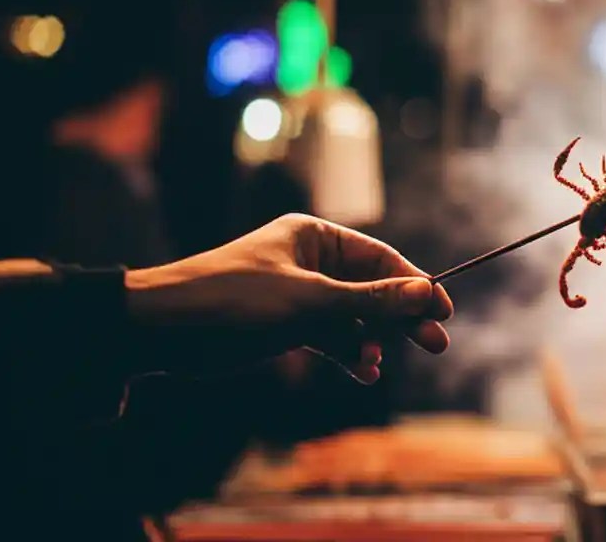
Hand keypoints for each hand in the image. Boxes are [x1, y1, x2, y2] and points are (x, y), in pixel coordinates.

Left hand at [124, 214, 453, 383]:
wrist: (161, 330)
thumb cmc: (233, 301)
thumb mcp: (310, 302)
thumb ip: (372, 299)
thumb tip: (427, 292)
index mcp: (315, 236)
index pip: (381, 259)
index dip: (415, 285)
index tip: (443, 312)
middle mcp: (310, 260)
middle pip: (372, 288)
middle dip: (400, 317)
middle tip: (436, 344)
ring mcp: (298, 293)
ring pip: (352, 316)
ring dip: (370, 339)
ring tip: (380, 364)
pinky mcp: (284, 323)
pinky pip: (329, 335)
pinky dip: (346, 351)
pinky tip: (362, 370)